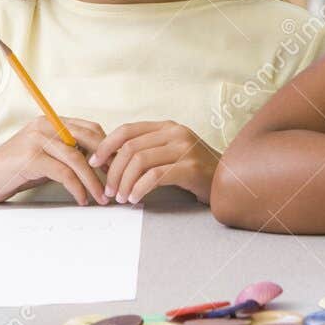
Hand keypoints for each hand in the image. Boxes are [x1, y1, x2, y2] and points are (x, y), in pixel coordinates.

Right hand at [0, 117, 107, 204]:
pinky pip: (63, 173)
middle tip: (116, 183)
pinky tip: (82, 200)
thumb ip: (66, 154)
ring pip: (77, 158)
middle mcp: (44, 125)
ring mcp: (36, 140)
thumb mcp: (44, 157)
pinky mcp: (30, 158)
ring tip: (102, 197)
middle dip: (106, 162)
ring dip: (94, 181)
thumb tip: (98, 164)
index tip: (118, 168)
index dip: (107, 148)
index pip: (90, 128)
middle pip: (88, 138)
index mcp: (50, 121)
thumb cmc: (14, 171)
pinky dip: (77, 188)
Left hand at [89, 121, 219, 203]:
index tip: (95, 162)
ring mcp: (184, 148)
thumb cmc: (196, 171)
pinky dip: (139, 188)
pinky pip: (155, 176)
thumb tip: (110, 161)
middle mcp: (175, 133)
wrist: (230, 181)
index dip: (107, 145)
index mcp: (167, 127)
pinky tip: (135, 198)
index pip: (127, 130)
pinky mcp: (190, 167)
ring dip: (124, 182)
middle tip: (108, 189)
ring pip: (139, 161)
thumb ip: (146, 151)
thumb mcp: (170, 153)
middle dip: (113, 170)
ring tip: (121, 197)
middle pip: (130, 148)